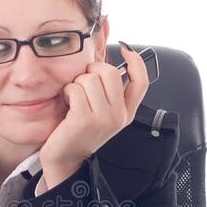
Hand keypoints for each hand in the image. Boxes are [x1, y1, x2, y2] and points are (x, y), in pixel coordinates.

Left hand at [39, 44, 148, 189]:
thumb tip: (106, 61)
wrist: (65, 157)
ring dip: (76, 83)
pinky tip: (67, 104)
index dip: (136, 61)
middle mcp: (118, 116)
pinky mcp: (84, 119)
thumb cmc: (79, 130)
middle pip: (111, 73)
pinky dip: (67, 92)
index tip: (125, 49)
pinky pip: (75, 89)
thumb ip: (109, 90)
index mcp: (126, 112)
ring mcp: (103, 119)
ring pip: (90, 79)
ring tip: (74, 99)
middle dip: (92, 71)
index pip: (142, 82)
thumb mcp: (102, 111)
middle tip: (83, 83)